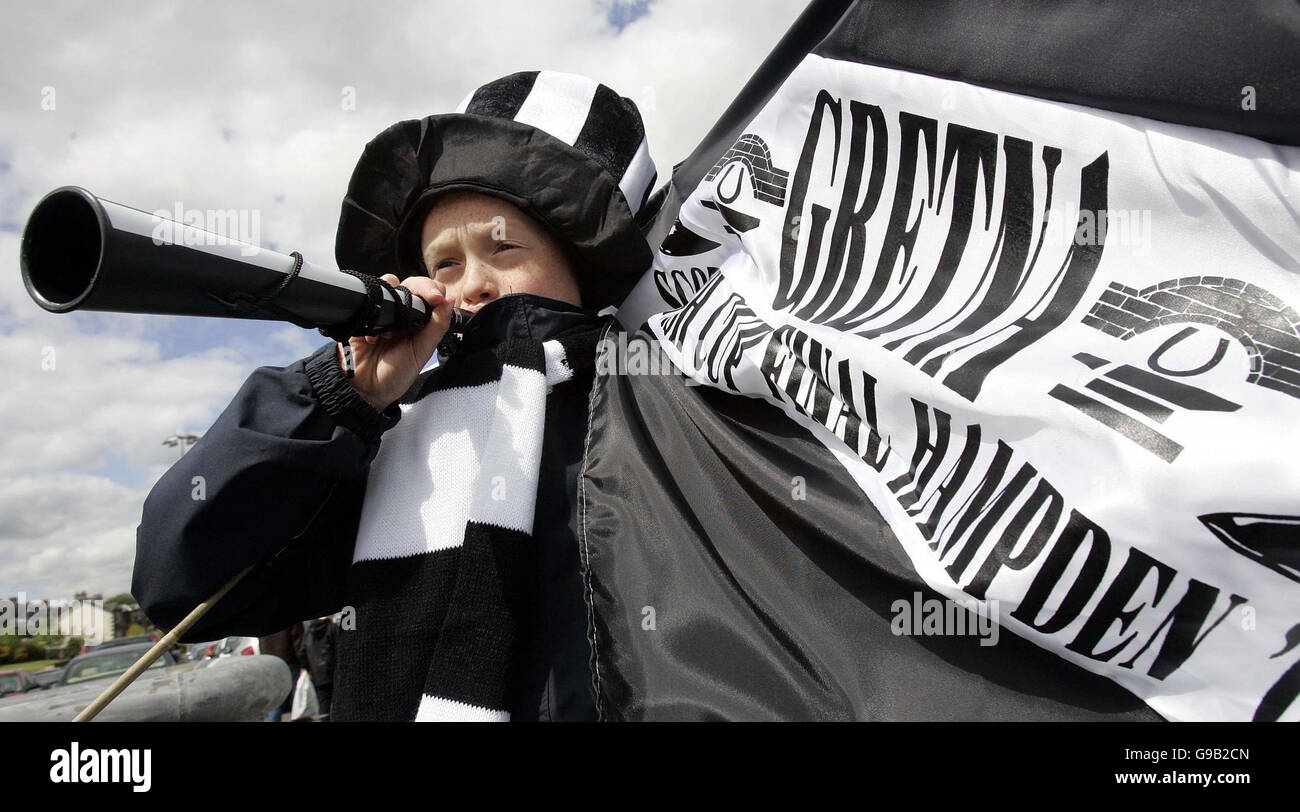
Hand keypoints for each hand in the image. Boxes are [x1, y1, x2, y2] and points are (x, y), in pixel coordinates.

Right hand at [339, 274, 452, 410]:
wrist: (367, 390)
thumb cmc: (396, 374)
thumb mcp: (422, 352)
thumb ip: (437, 326)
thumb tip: (450, 301)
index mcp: (419, 321)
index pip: (429, 293)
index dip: (434, 290)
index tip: (438, 297)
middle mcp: (402, 314)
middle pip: (411, 285)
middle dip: (419, 288)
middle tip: (426, 298)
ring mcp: (382, 314)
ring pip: (389, 287)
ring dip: (394, 300)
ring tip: (393, 328)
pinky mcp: (363, 317)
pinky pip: (367, 301)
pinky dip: (374, 315)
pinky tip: (375, 335)